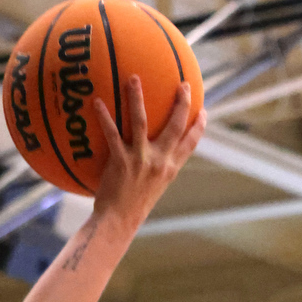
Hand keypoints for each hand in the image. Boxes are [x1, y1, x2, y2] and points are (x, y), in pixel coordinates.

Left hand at [92, 77, 204, 227]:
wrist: (117, 223)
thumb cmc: (132, 208)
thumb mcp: (152, 189)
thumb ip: (156, 171)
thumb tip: (154, 159)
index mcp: (169, 169)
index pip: (191, 144)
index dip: (199, 126)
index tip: (203, 111)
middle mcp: (159, 161)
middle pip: (175, 125)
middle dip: (181, 103)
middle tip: (183, 84)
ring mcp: (140, 159)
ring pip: (142, 121)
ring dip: (137, 97)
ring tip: (133, 78)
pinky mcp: (120, 161)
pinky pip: (112, 133)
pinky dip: (105, 117)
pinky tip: (98, 102)